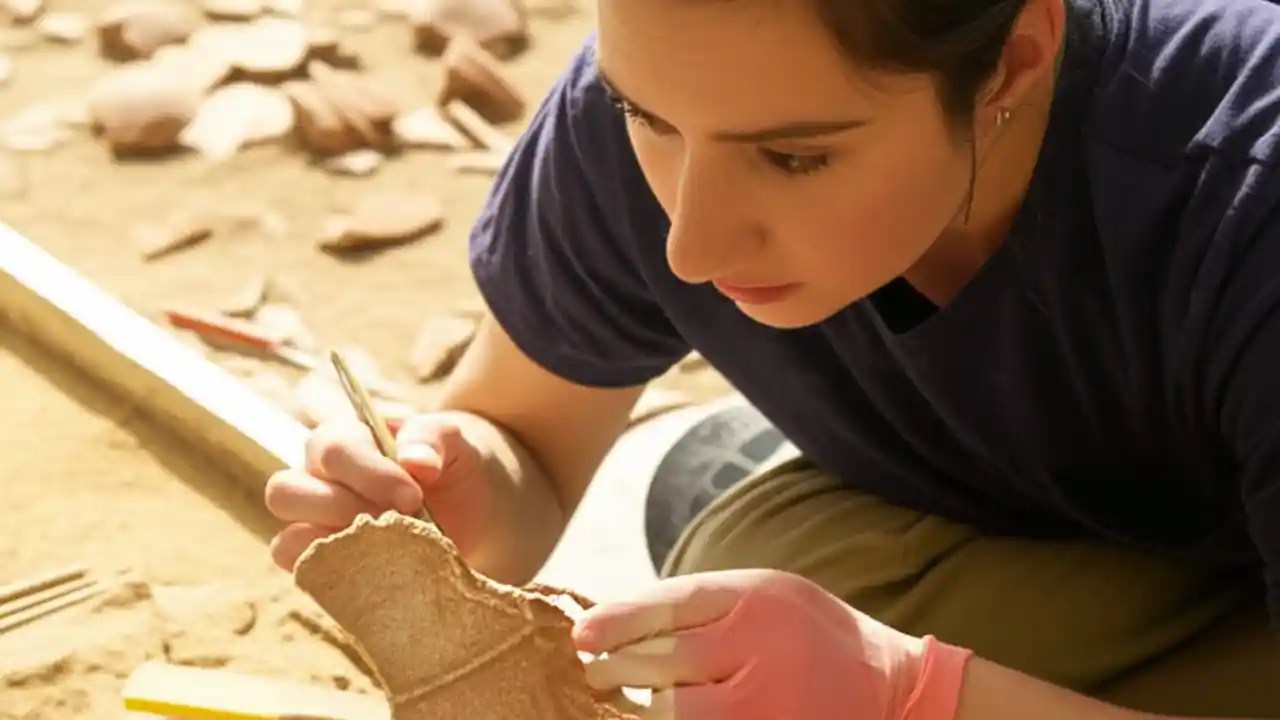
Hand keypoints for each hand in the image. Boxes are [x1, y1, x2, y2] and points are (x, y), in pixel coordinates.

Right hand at [264, 414, 492, 570]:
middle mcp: (317, 479)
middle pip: (285, 491)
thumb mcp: (454, 440)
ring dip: (332, 547)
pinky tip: (376, 572)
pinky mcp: (325, 562)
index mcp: (345, 438)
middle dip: (342, 510)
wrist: (471, 506)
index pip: (331, 450)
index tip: (413, 498)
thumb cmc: (452, 464)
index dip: (370, 475)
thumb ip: (433, 438)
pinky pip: (303, 573)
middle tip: (396, 521)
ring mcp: (314, 524)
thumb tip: (415, 460)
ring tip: (385, 548)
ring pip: (285, 538)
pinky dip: (332, 575)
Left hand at [573, 569, 970, 719]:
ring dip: (638, 706)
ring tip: (617, 699)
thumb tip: (622, 619)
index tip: (581, 633)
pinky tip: (653, 717)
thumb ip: (707, 604)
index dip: (617, 620)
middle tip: (590, 672)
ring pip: (673, 710)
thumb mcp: (769, 594)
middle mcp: (760, 648)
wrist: (893, 690)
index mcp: (759, 598)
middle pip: (663, 660)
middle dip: (615, 669)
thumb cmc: (814, 635)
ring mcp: (764, 702)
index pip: (670, 605)